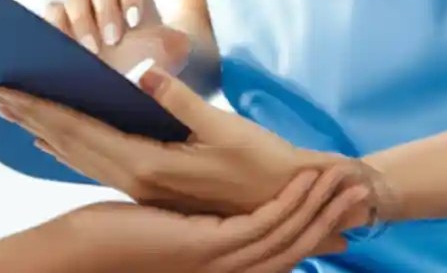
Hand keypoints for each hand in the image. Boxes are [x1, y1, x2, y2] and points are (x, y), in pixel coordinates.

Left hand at [0, 63, 351, 215]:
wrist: (291, 204)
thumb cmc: (265, 164)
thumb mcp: (225, 128)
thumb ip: (179, 99)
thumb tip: (142, 69)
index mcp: (147, 165)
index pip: (77, 131)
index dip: (37, 108)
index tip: (3, 89)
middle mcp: (135, 179)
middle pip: (66, 142)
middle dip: (26, 115)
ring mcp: (139, 185)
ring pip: (75, 155)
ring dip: (40, 130)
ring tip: (9, 109)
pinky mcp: (148, 184)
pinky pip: (94, 162)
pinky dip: (66, 146)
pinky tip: (50, 139)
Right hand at [45, 0, 191, 75]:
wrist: (124, 92)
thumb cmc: (148, 68)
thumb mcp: (171, 55)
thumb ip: (176, 41)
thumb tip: (170, 38)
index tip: (134, 20)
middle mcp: (106, 0)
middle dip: (107, 11)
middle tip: (113, 40)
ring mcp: (81, 11)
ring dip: (81, 20)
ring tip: (90, 51)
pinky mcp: (59, 26)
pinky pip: (52, 12)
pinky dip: (57, 25)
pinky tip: (66, 47)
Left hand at [77, 167, 369, 272]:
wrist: (83, 255)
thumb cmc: (111, 240)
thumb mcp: (161, 222)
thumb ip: (187, 220)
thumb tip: (192, 208)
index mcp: (220, 267)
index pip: (279, 251)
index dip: (313, 232)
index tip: (339, 214)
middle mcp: (229, 271)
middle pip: (296, 244)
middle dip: (332, 217)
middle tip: (363, 194)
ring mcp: (223, 262)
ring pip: (289, 233)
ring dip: (322, 206)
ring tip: (350, 183)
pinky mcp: (211, 248)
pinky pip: (266, 224)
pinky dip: (293, 203)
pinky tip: (309, 182)